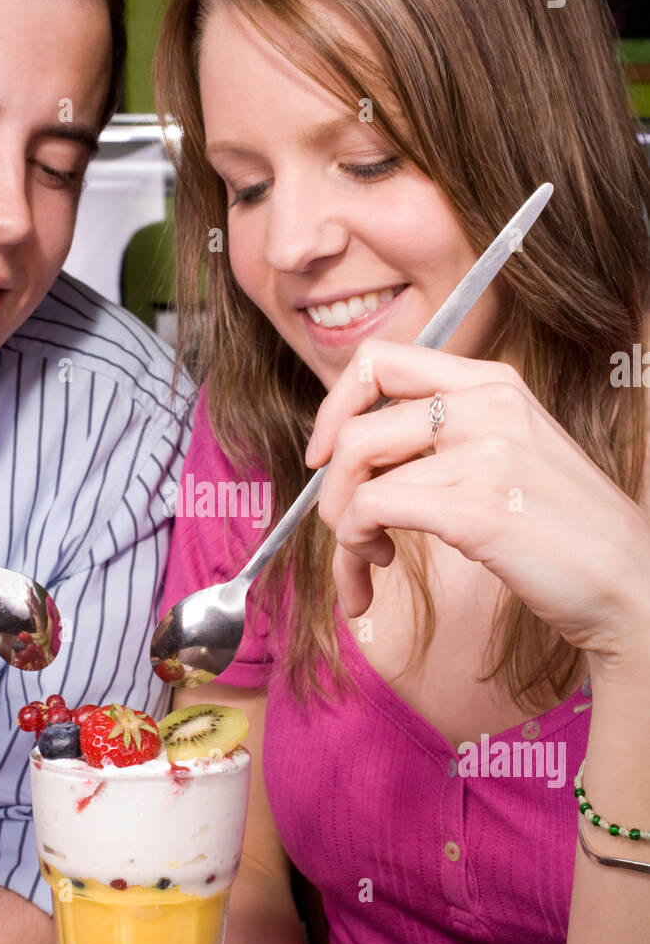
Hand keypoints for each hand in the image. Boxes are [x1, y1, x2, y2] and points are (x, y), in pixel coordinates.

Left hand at [306, 340, 649, 666]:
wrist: (628, 585)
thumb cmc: (562, 534)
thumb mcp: (510, 456)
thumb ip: (448, 438)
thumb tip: (357, 452)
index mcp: (494, 383)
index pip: (382, 359)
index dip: (335, 405)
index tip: (324, 454)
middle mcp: (488, 404)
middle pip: (355, 419)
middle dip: (328, 481)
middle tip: (342, 525)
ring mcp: (484, 452)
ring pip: (354, 467)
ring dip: (340, 527)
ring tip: (367, 558)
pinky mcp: (474, 508)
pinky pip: (369, 510)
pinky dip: (352, 551)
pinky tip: (377, 573)